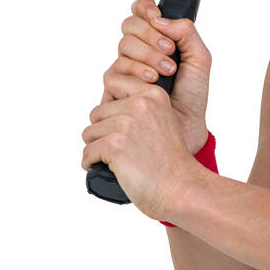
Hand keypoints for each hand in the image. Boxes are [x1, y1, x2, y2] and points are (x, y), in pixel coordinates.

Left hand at [81, 74, 200, 218]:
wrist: (181, 188)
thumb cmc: (170, 162)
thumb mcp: (161, 121)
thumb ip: (139, 109)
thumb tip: (103, 111)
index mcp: (153, 94)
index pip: (113, 82)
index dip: (111, 107)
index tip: (120, 126)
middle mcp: (140, 104)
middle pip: (97, 113)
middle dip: (103, 132)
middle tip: (122, 149)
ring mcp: (127, 124)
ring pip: (89, 133)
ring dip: (97, 149)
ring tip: (117, 160)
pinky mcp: (115, 145)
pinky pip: (87, 152)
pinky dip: (92, 164)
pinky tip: (109, 169)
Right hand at [103, 0, 211, 153]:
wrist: (187, 126)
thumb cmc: (192, 96)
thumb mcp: (200, 59)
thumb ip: (186, 32)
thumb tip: (160, 18)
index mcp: (156, 40)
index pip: (140, 12)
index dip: (144, 7)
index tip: (155, 13)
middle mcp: (137, 52)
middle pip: (129, 26)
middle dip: (151, 35)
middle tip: (170, 51)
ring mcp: (124, 70)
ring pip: (123, 47)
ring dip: (147, 56)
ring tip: (166, 72)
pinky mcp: (114, 90)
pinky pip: (115, 71)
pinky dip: (135, 73)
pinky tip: (151, 83)